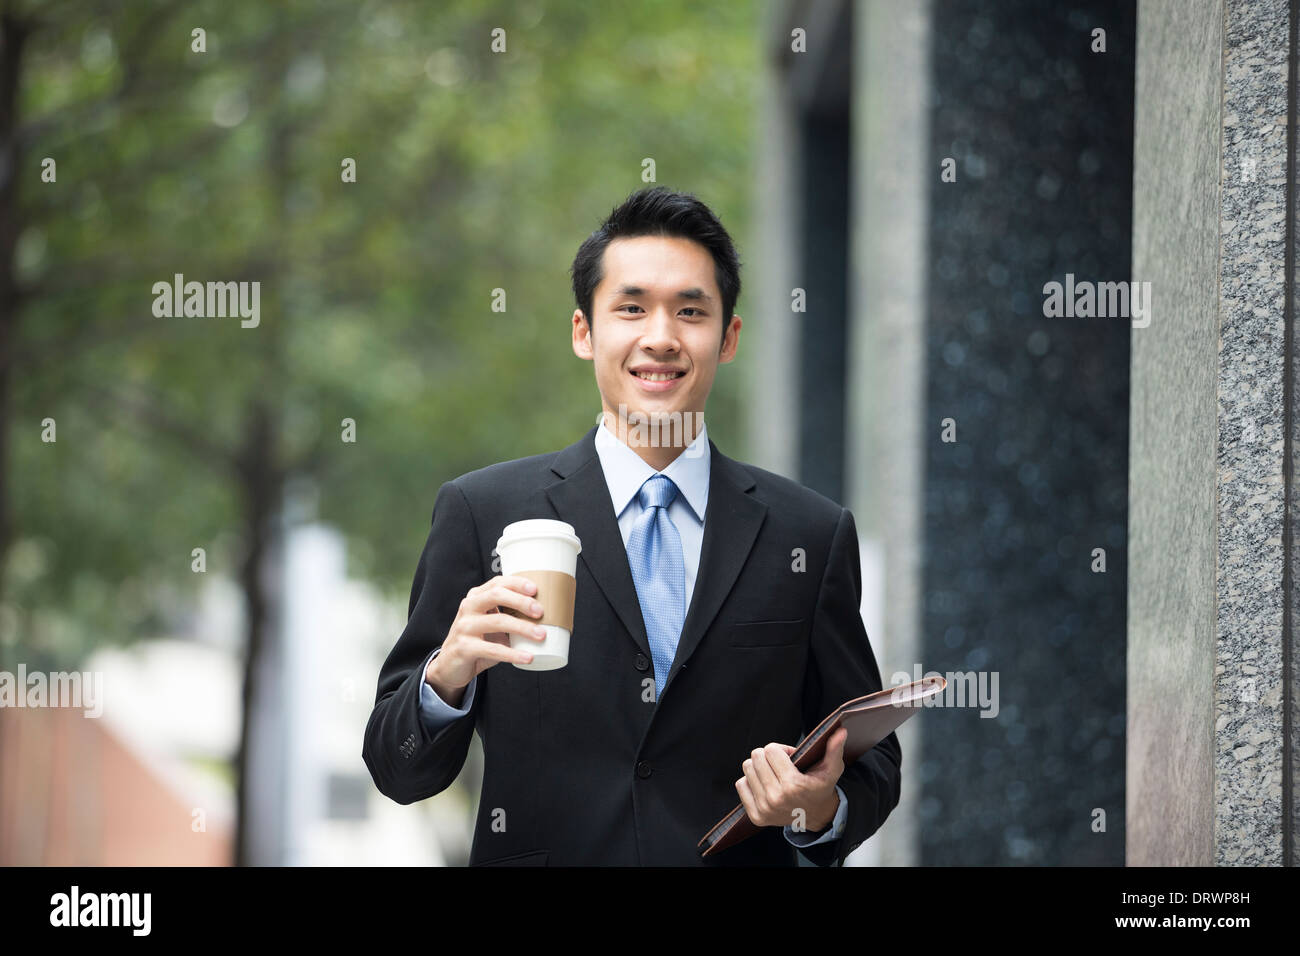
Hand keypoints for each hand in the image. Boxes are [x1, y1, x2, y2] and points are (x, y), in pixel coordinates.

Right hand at [425, 574, 547, 705]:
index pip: (497, 583)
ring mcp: (465, 627)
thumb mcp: (491, 624)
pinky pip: (492, 649)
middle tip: (540, 611)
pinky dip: (513, 654)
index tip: (535, 589)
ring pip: (497, 621)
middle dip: (521, 601)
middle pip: (496, 595)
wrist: (450, 666)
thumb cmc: (478, 641)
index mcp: (476, 598)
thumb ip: (510, 617)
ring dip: (523, 628)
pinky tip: (528, 657)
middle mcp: (468, 607)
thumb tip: (547, 617)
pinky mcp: (464, 647)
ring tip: (541, 635)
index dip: (517, 583)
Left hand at [735, 726, 846, 832]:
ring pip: (747, 768)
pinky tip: (766, 785)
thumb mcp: (831, 769)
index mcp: (793, 785)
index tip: (790, 758)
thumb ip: (834, 749)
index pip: (770, 750)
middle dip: (768, 756)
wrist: (816, 816)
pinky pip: (741, 784)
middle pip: (756, 757)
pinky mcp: (756, 816)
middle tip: (781, 765)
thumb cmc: (821, 787)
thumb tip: (840, 731)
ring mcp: (764, 808)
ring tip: (774, 774)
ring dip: (759, 768)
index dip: (781, 750)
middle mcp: (776, 798)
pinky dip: (751, 781)